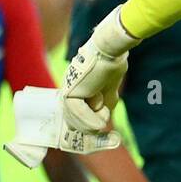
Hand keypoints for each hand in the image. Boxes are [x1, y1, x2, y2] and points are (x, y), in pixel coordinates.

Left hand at [60, 8, 132, 133]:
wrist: (110, 49)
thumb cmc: (112, 62)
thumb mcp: (110, 87)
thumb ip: (105, 101)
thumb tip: (106, 114)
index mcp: (77, 88)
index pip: (75, 116)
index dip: (86, 126)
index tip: (98, 131)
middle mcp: (69, 90)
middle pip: (74, 122)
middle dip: (89, 127)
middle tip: (103, 123)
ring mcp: (67, 92)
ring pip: (76, 122)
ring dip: (94, 121)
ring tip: (105, 111)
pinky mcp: (70, 93)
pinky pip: (80, 116)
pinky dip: (93, 118)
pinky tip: (104, 110)